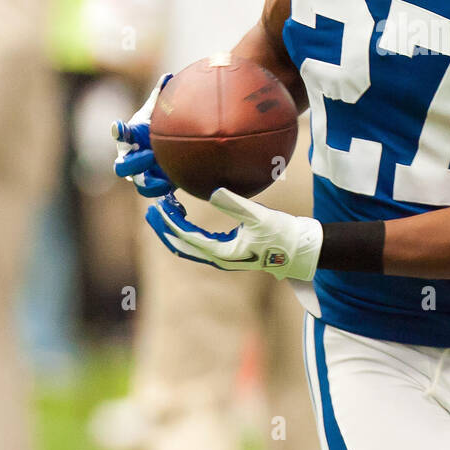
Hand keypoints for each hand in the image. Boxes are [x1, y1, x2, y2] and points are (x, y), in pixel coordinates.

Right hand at [111, 73, 173, 197]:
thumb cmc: (156, 128)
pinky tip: (174, 188)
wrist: (166, 148)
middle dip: (134, 162)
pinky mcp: (153, 185)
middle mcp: (129, 158)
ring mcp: (140, 175)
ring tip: (165, 178)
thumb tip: (169, 76)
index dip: (118, 130)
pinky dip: (161, 192)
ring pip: (137, 184)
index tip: (118, 125)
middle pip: (121, 167)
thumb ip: (161, 95)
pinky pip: (153, 193)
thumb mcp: (158, 112)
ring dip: (149, 182)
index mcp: (130, 138)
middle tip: (150, 155)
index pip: (120, 133)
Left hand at [145, 189, 321, 281]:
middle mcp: (219, 258)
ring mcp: (222, 255)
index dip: (170, 222)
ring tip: (164, 208)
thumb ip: (235, 204)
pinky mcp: (226, 250)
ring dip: (174, 228)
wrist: (298, 249)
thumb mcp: (259, 216)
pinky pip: (198, 241)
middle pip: (181, 245)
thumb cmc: (281, 233)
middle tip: (151, 209)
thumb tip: (213, 191)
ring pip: (188, 244)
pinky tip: (184, 212)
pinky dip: (186, 228)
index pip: (187, 237)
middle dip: (164, 228)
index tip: (159, 206)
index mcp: (223, 253)